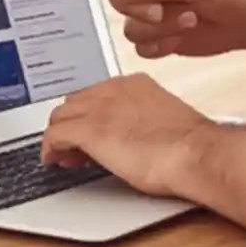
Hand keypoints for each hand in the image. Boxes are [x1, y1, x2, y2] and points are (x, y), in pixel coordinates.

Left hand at [40, 73, 211, 197]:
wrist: (195, 153)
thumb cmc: (190, 144)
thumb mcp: (163, 118)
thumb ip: (142, 119)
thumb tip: (132, 135)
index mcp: (134, 84)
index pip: (95, 94)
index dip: (88, 116)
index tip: (90, 134)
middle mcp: (114, 89)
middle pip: (74, 103)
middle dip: (72, 125)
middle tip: (77, 150)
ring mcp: (100, 108)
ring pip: (60, 116)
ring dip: (60, 137)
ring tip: (68, 158)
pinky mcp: (90, 130)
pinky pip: (54, 136)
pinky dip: (50, 150)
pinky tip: (54, 162)